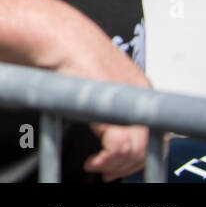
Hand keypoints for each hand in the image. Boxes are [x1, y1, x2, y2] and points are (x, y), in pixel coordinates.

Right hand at [52, 23, 154, 181]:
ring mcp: (130, 102)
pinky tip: (94, 162)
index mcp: (136, 84)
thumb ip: (95, 89)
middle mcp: (139, 93)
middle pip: (151, 142)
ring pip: (138, 150)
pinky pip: (120, 149)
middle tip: (110, 172)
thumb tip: (87, 106)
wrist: (52, 34)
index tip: (121, 160)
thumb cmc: (59, 44)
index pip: (153, 125)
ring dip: (117, 166)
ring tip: (98, 168)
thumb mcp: (86, 70)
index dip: (139, 147)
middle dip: (130, 163)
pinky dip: (108, 162)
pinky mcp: (115, 111)